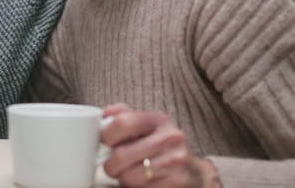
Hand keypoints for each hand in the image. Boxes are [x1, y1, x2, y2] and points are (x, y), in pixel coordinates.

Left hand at [100, 103, 219, 187]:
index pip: (122, 122)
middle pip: (121, 154)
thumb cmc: (160, 147)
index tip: (105, 144)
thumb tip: (104, 114)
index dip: (106, 136)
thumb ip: (123, 116)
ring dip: (124, 178)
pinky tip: (144, 181)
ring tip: (131, 173)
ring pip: (129, 176)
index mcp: (158, 119)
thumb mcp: (144, 126)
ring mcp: (177, 159)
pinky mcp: (180, 181)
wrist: (191, 171)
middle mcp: (171, 136)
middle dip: (111, 164)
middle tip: (113, 166)